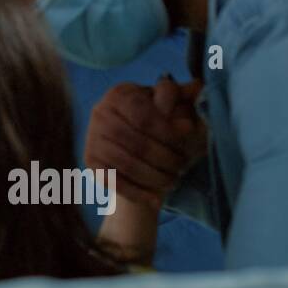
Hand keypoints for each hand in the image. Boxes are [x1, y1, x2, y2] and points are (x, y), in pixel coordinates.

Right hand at [84, 78, 206, 208]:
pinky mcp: (90, 161)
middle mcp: (100, 112)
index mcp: (120, 93)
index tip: (189, 136)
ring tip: (172, 181)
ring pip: (127, 164)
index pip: (145, 115)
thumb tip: (197, 88)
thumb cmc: (159, 124)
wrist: (133, 149)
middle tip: (182, 166)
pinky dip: (137, 193)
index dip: (169, 130)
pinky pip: (113, 181)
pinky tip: (155, 199)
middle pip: (137, 142)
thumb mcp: (172, 107)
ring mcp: (92, 137)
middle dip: (165, 158)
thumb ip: (183, 98)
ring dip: (154, 177)